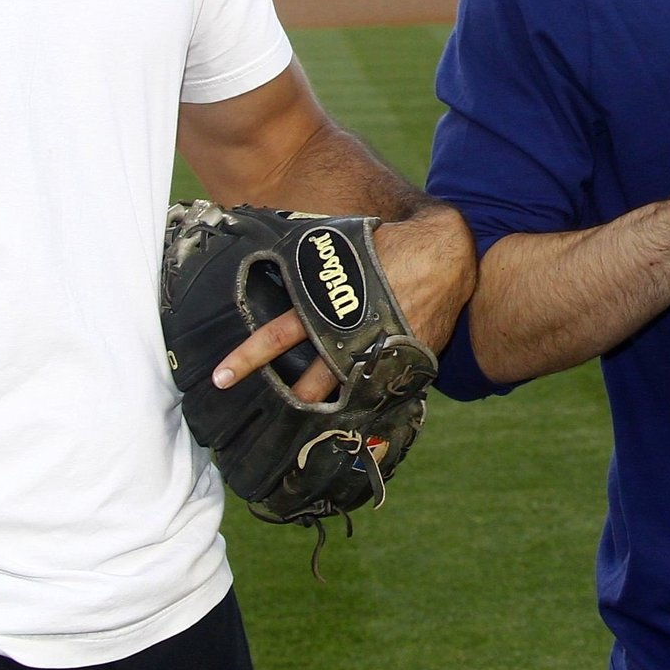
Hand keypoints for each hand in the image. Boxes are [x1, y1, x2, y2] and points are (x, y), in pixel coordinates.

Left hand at [211, 204, 476, 399]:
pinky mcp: (408, 361)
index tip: (222, 376)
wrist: (447, 255)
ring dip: (332, 406)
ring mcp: (382, 351)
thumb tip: (275, 259)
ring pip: (349, 391)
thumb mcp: (342, 246)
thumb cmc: (389, 244)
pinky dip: (371, 398)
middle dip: (293, 400)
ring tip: (313, 425)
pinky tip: (361, 412)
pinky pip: (383, 387)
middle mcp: (353, 335)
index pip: (280, 335)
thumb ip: (312, 265)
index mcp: (329, 307)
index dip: (248, 356)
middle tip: (272, 418)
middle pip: (314, 380)